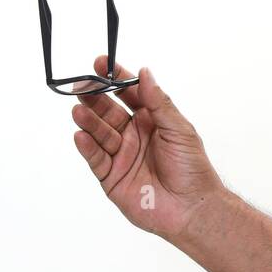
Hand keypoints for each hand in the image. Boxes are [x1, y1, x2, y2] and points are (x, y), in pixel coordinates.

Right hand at [70, 56, 225, 240]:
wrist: (192, 208)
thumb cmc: (193, 168)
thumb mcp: (179, 129)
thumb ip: (159, 102)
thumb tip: (145, 73)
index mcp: (152, 121)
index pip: (129, 94)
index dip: (115, 79)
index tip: (100, 63)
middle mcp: (134, 136)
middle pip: (108, 111)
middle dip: (95, 98)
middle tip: (82, 86)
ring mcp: (121, 156)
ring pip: (99, 133)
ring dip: (88, 121)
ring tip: (79, 110)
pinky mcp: (111, 177)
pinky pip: (96, 158)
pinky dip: (87, 147)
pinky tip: (81, 135)